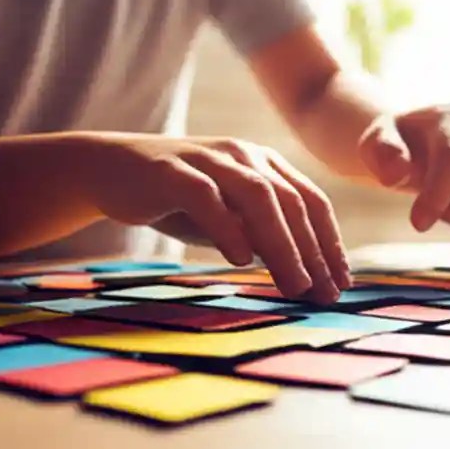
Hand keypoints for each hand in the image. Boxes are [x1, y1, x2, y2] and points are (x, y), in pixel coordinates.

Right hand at [87, 134, 349, 301]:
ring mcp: (209, 158)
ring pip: (259, 197)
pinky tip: (241, 259)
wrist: (107, 168)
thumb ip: (263, 237)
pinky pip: (207, 197)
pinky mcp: (172, 171)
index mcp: (264, 162)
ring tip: (295, 284)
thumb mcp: (229, 218)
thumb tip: (308, 276)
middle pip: (292, 202)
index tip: (342, 282)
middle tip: (324, 293)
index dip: (331, 242)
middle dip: (313, 251)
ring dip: (282, 244)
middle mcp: (244, 154)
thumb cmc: (178, 200)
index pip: (312, 201)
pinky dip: (227, 227)